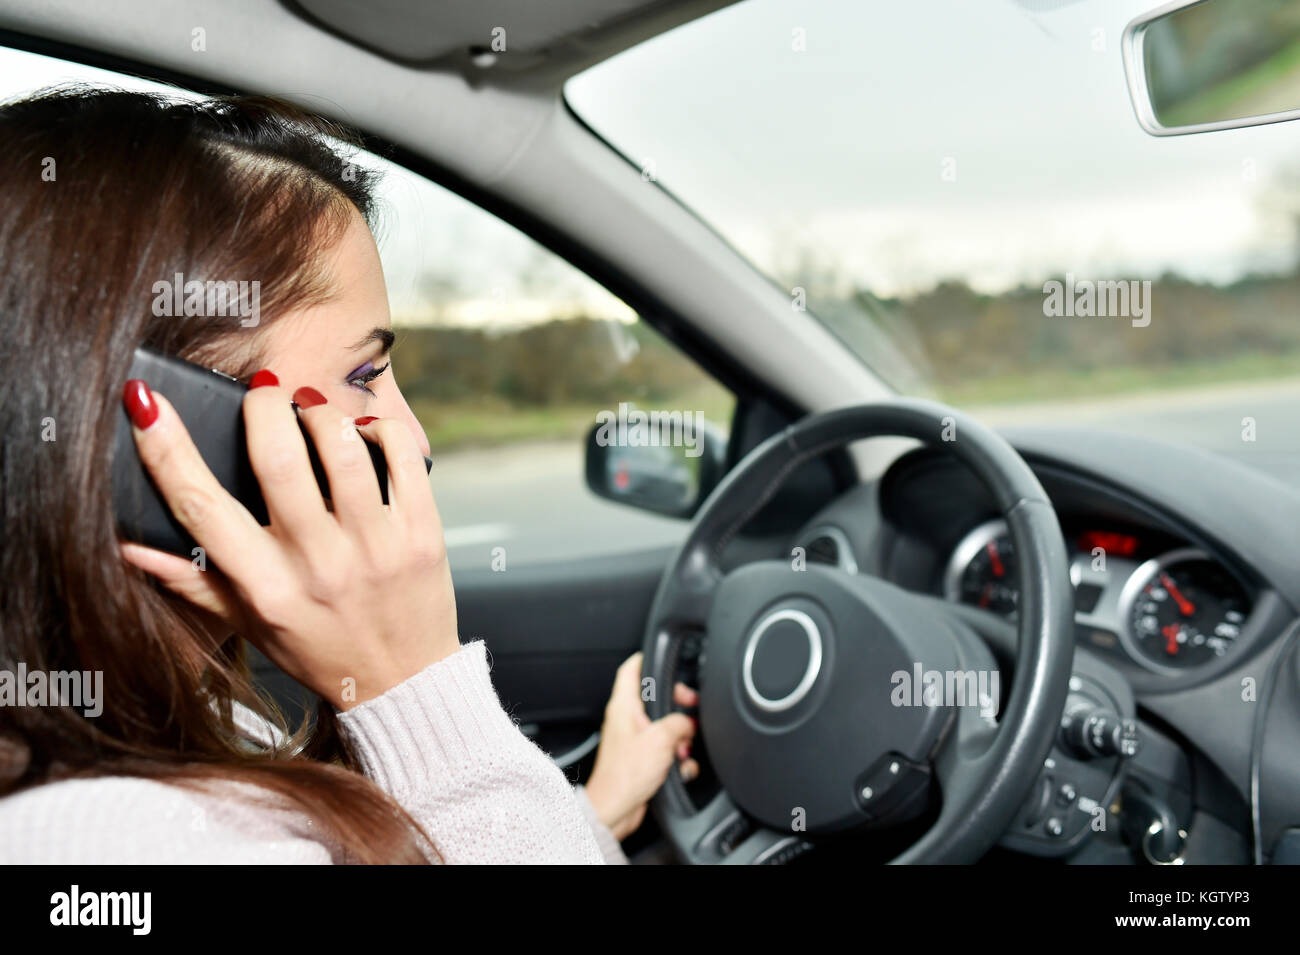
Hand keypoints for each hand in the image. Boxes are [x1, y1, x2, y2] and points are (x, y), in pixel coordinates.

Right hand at [118, 376, 458, 708]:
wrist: (403, 683)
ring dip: (321, 413)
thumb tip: (127, 544)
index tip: (144, 401)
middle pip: (276, 459)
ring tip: (314, 410)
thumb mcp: (248, 622)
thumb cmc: (320, 647)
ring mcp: (375, 548)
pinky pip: (404, 458)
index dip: (165, 448)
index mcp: (264, 586)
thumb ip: (191, 580)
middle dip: (262, 406)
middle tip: (263, 392)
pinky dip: (382, 431)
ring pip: (343, 449)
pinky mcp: (422, 535)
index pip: (200, 507)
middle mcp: (317, 565)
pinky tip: (366, 434)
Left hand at [583, 651, 698, 840]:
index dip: (647, 658)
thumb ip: (679, 723)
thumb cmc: (624, 776)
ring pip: (666, 726)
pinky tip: (678, 768)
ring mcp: (634, 740)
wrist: (615, 809)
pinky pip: (666, 750)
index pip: (631, 669)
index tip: (664, 657)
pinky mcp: (641, 759)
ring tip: (681, 749)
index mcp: (624, 706)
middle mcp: (627, 720)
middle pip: (657, 698)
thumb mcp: (660, 739)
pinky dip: (676, 758)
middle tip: (690, 709)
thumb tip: (689, 722)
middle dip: (678, 705)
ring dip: (680, 738)